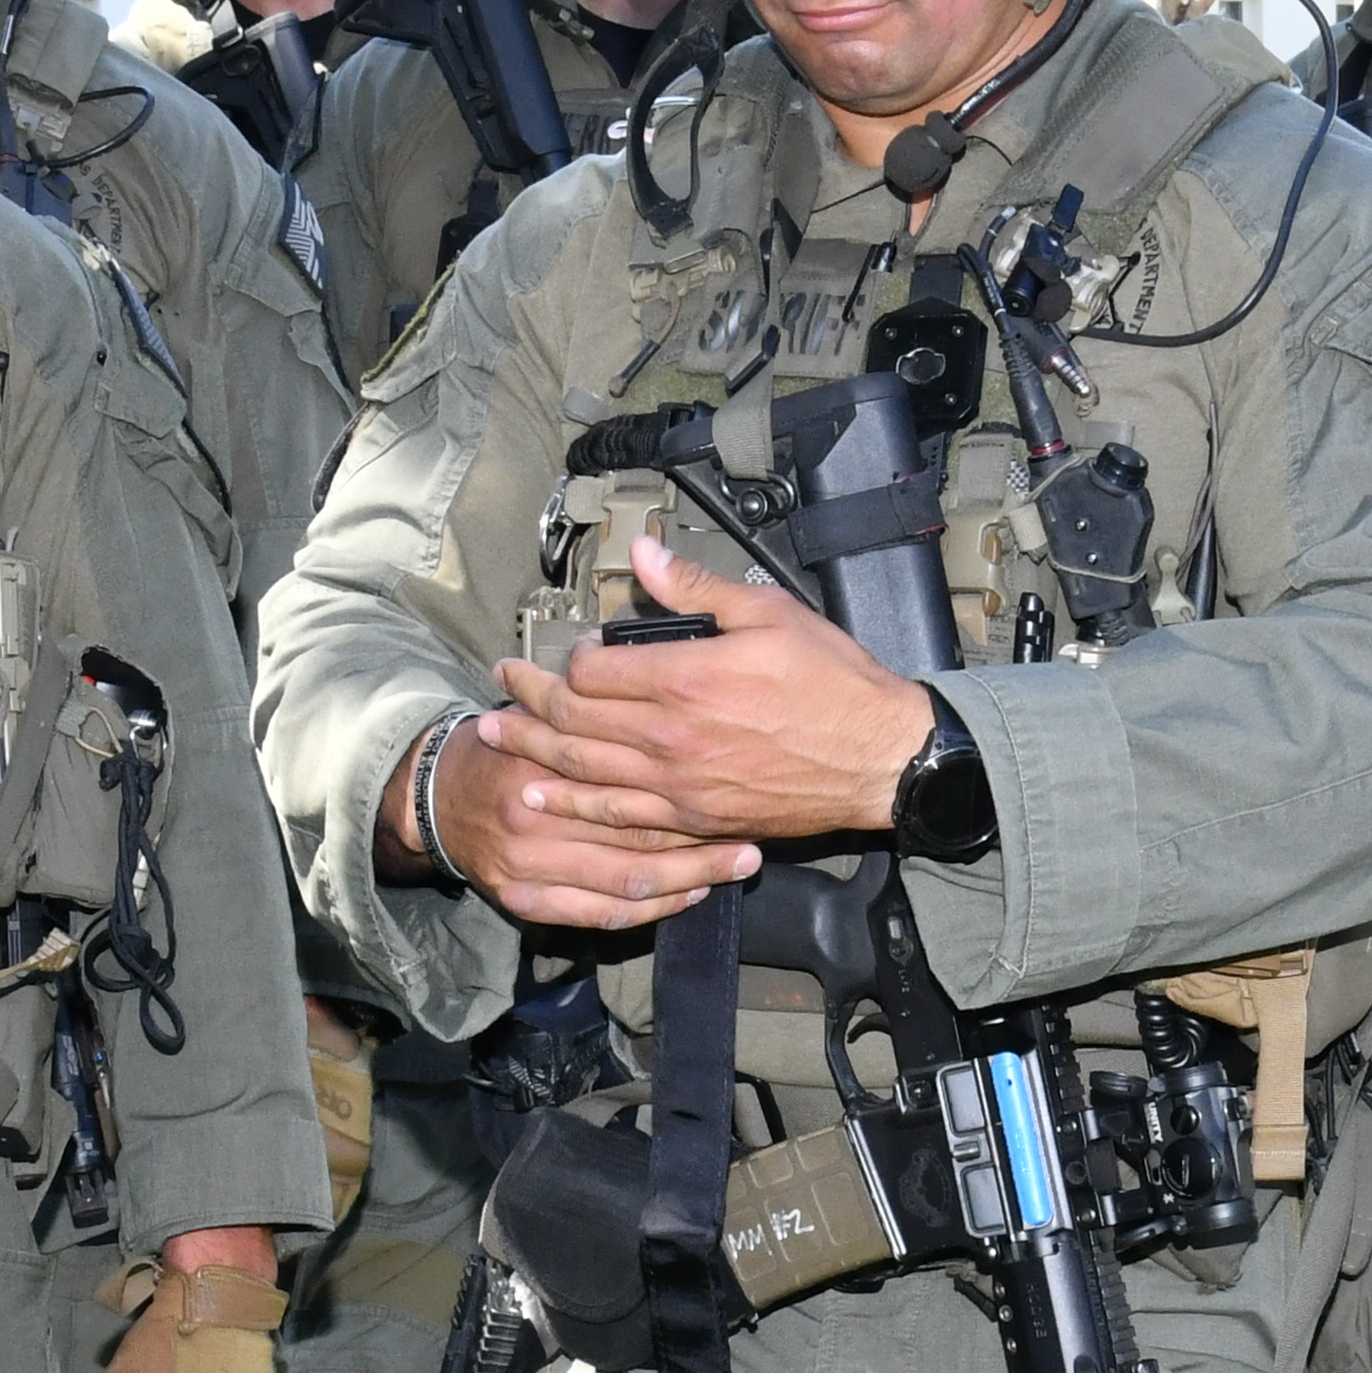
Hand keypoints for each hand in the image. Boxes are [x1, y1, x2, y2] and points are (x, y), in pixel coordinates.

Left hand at [482, 532, 937, 855]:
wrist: (878, 758)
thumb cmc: (834, 682)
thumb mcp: (770, 614)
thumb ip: (697, 587)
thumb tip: (642, 554)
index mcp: (686, 678)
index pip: (594, 669)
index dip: (571, 657)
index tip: (567, 650)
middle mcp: (670, 735)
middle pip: (574, 718)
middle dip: (526, 699)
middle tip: (499, 684)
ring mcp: (678, 784)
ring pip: (582, 768)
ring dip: (531, 749)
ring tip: (493, 736)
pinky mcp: (693, 817)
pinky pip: (617, 815)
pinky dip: (573, 805)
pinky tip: (544, 796)